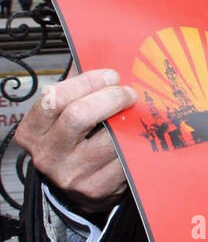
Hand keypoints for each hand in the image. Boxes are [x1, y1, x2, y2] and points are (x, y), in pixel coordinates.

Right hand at [14, 69, 136, 212]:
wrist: (76, 189)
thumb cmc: (72, 142)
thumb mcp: (62, 117)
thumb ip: (76, 88)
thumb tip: (98, 52)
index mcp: (32, 131)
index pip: (55, 98)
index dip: (88, 82)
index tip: (111, 76)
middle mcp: (48, 155)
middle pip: (79, 116)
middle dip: (110, 97)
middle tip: (128, 92)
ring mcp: (72, 174)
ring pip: (108, 138)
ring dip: (129, 121)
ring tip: (137, 112)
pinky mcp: (97, 188)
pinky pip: (125, 158)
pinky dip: (138, 143)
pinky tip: (141, 133)